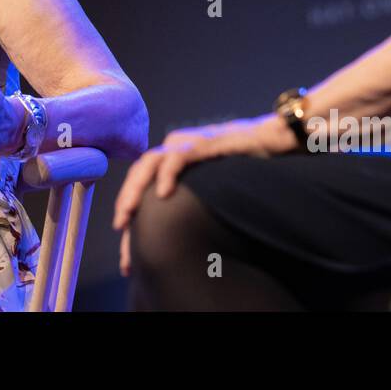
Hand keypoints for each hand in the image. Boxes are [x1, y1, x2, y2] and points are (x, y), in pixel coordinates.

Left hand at [113, 113, 293, 275]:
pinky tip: (161, 193)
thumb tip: (178, 239)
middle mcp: (175, 149)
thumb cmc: (242, 168)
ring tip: (127, 214)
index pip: (141, 184)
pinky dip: (167, 172)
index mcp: (173, 160)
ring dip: (135, 189)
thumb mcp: (209, 188)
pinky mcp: (205, 143)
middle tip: (119, 230)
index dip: (130, 212)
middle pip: (138, 173)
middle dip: (125, 202)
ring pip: (149, 163)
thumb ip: (189, 202)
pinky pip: (179, 155)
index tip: (126, 247)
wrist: (271, 141)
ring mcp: (188, 144)